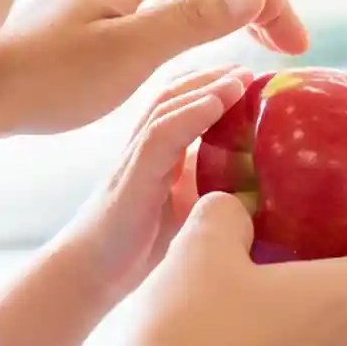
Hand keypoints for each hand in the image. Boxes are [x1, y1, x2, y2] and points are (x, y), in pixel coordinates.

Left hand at [0, 0, 308, 137]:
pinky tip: (202, 55)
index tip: (291, 39)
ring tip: (258, 50)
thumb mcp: (131, 53)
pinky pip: (157, 7)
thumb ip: (195, 19)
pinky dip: (192, 24)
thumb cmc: (46, 80)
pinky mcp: (89, 14)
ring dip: (225, 12)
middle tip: (287, 47)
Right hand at [62, 65, 252, 301]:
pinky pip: (160, 138)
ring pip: (166, 109)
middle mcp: (141, 150)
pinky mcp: (132, 180)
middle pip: (172, 96)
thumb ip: (210, 196)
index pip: (179, 106)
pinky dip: (189, 116)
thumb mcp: (183, 214)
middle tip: (249, 69)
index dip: (209, 85)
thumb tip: (258, 191)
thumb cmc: (134, 249)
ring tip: (239, 78)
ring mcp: (134, 161)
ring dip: (205, 88)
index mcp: (154, 155)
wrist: (88, 276)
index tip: (247, 77)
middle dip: (210, 77)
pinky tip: (215, 102)